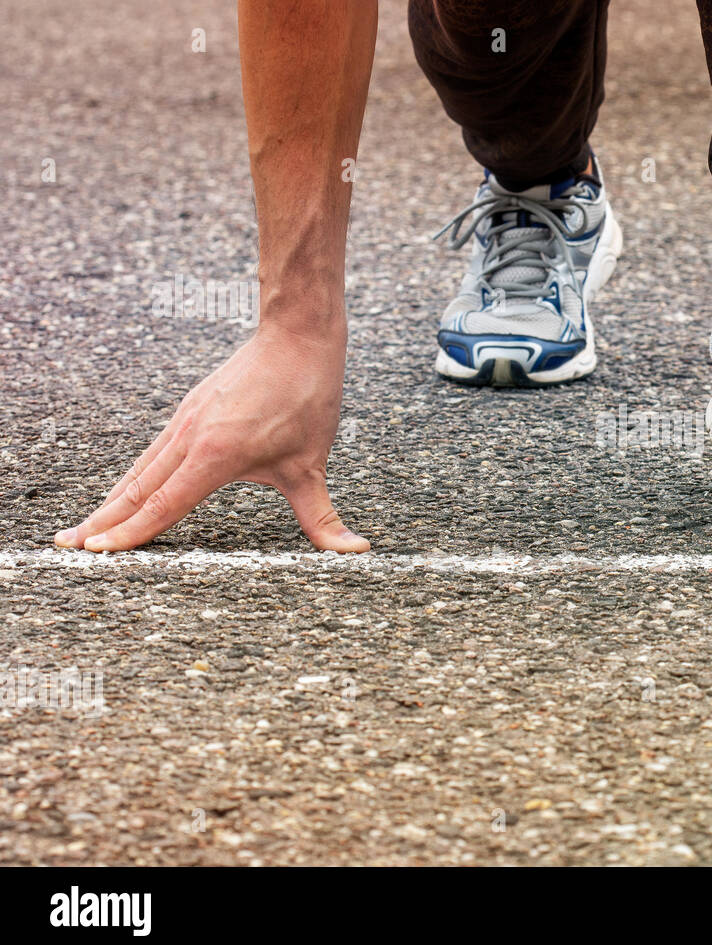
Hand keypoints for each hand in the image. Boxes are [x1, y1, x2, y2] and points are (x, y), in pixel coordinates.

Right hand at [54, 325, 368, 552]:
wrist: (296, 337)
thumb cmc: (306, 399)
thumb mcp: (313, 466)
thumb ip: (323, 516)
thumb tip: (356, 551)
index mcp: (216, 455)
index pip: (164, 504)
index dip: (131, 531)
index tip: (98, 551)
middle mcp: (190, 438)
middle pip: (137, 489)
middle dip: (101, 520)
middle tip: (67, 546)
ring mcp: (186, 421)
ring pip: (140, 469)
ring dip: (110, 499)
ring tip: (83, 526)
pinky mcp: (190, 410)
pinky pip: (153, 451)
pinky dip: (133, 475)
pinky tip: (124, 490)